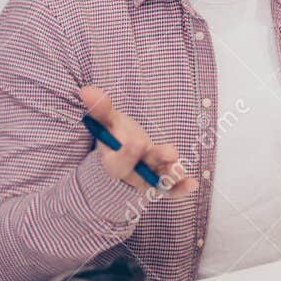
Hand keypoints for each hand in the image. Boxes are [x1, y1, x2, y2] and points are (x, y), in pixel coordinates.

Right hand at [79, 86, 196, 197]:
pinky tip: (192, 184)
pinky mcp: (162, 182)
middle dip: (155, 162)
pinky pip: (171, 190)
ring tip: (180, 168)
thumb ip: (101, 109)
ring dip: (170, 175)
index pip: (117, 163)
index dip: (127, 155)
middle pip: (141, 173)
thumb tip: (87, 90)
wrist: (124, 153)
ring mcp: (147, 179)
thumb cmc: (116, 135)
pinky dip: (181, 188)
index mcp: (113, 160)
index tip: (137, 141)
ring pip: (158, 181)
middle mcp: (131, 173)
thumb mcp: (108, 121)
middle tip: (169, 153)